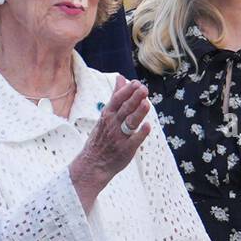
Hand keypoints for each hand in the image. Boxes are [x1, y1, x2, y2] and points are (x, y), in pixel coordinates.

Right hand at [70, 76, 151, 203]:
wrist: (93, 163)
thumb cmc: (102, 136)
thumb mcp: (106, 114)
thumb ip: (115, 96)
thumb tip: (121, 77)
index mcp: (107, 115)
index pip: (117, 100)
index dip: (127, 91)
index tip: (136, 83)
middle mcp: (112, 125)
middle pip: (124, 109)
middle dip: (134, 99)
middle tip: (144, 89)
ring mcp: (119, 137)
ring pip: (129, 123)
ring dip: (138, 114)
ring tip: (146, 104)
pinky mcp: (126, 150)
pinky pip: (134, 141)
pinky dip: (140, 133)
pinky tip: (147, 126)